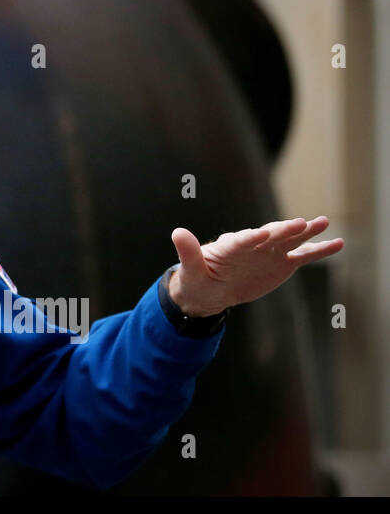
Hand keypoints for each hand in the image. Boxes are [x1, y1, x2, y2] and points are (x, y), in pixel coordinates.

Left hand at [167, 216, 342, 316]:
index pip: (242, 241)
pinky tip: (337, 243)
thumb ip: (188, 252)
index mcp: (229, 246)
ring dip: (306, 233)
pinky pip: (303, 256)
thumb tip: (177, 232)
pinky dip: (319, 249)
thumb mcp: (190, 270)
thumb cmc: (197, 278)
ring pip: (290, 241)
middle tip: (300, 224)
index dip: (251, 238)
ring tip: (323, 222)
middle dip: (283, 230)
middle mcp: (252, 245)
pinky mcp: (282, 263)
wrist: (211, 291)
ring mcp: (269, 253)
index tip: (262, 234)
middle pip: (270, 236)